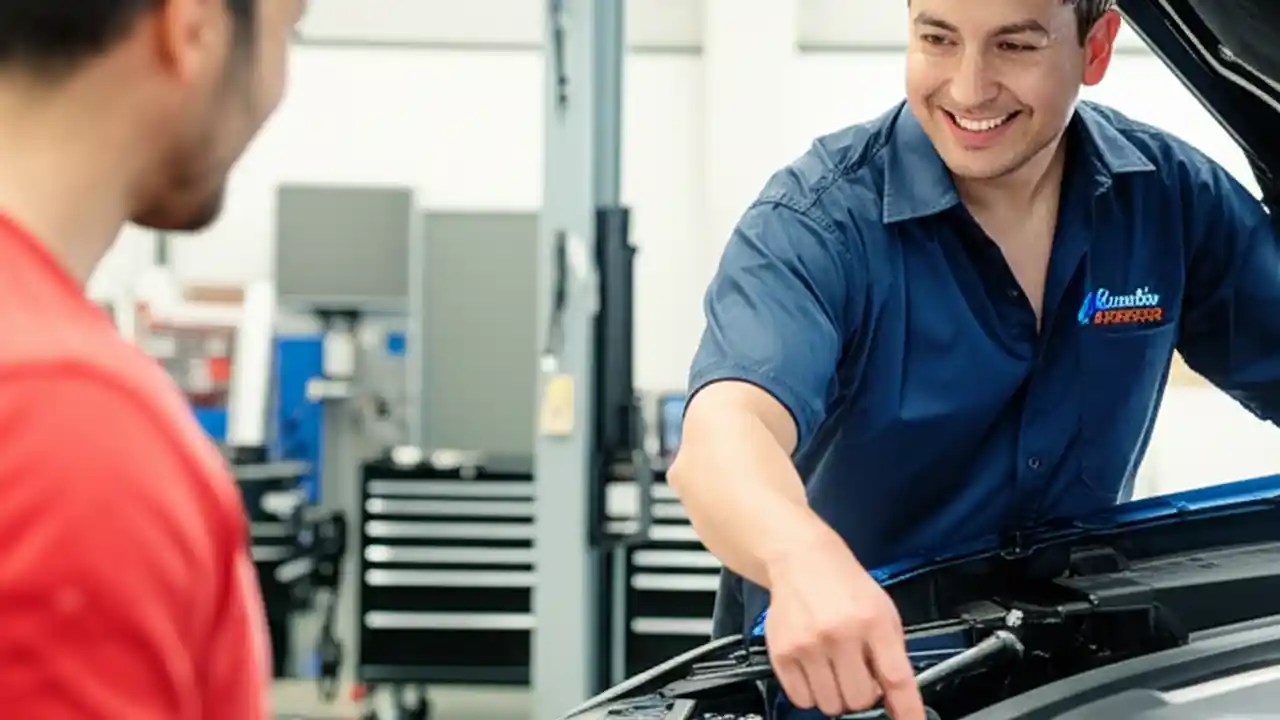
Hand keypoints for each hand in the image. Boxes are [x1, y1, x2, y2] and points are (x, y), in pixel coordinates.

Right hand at [764, 528, 925, 719]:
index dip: (907, 709)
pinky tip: (813, 668)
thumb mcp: (882, 612)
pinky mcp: (781, 652)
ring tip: (832, 668)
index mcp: (873, 622)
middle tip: (856, 672)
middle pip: (858, 700)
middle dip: (861, 694)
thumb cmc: (845, 586)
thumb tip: (896, 702)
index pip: (896, 678)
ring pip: (829, 705)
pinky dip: (810, 693)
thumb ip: (891, 654)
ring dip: (835, 695)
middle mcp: (840, 634)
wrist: (800, 560)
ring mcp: (807, 644)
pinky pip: (801, 699)